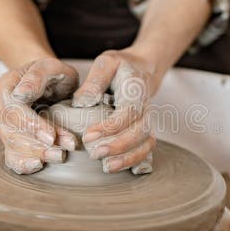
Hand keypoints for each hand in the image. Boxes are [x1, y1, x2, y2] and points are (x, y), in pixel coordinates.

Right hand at [0, 58, 78, 173]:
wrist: (48, 82)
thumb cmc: (51, 74)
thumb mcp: (51, 67)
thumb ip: (37, 76)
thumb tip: (22, 93)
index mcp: (6, 85)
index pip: (13, 108)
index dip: (31, 124)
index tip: (51, 136)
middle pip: (11, 130)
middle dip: (37, 143)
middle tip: (61, 150)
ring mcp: (1, 124)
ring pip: (12, 144)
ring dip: (36, 153)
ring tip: (59, 156)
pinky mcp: (8, 139)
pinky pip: (10, 156)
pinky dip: (22, 163)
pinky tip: (37, 165)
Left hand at [72, 49, 159, 174]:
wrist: (143, 69)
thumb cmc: (121, 66)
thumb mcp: (106, 62)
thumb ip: (94, 81)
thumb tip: (82, 103)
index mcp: (135, 90)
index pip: (128, 112)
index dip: (110, 127)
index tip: (89, 136)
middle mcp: (146, 107)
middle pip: (140, 131)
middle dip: (119, 146)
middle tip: (94, 154)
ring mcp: (147, 120)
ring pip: (146, 143)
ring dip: (128, 157)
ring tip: (107, 167)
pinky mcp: (144, 130)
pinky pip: (146, 148)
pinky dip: (136, 160)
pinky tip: (119, 168)